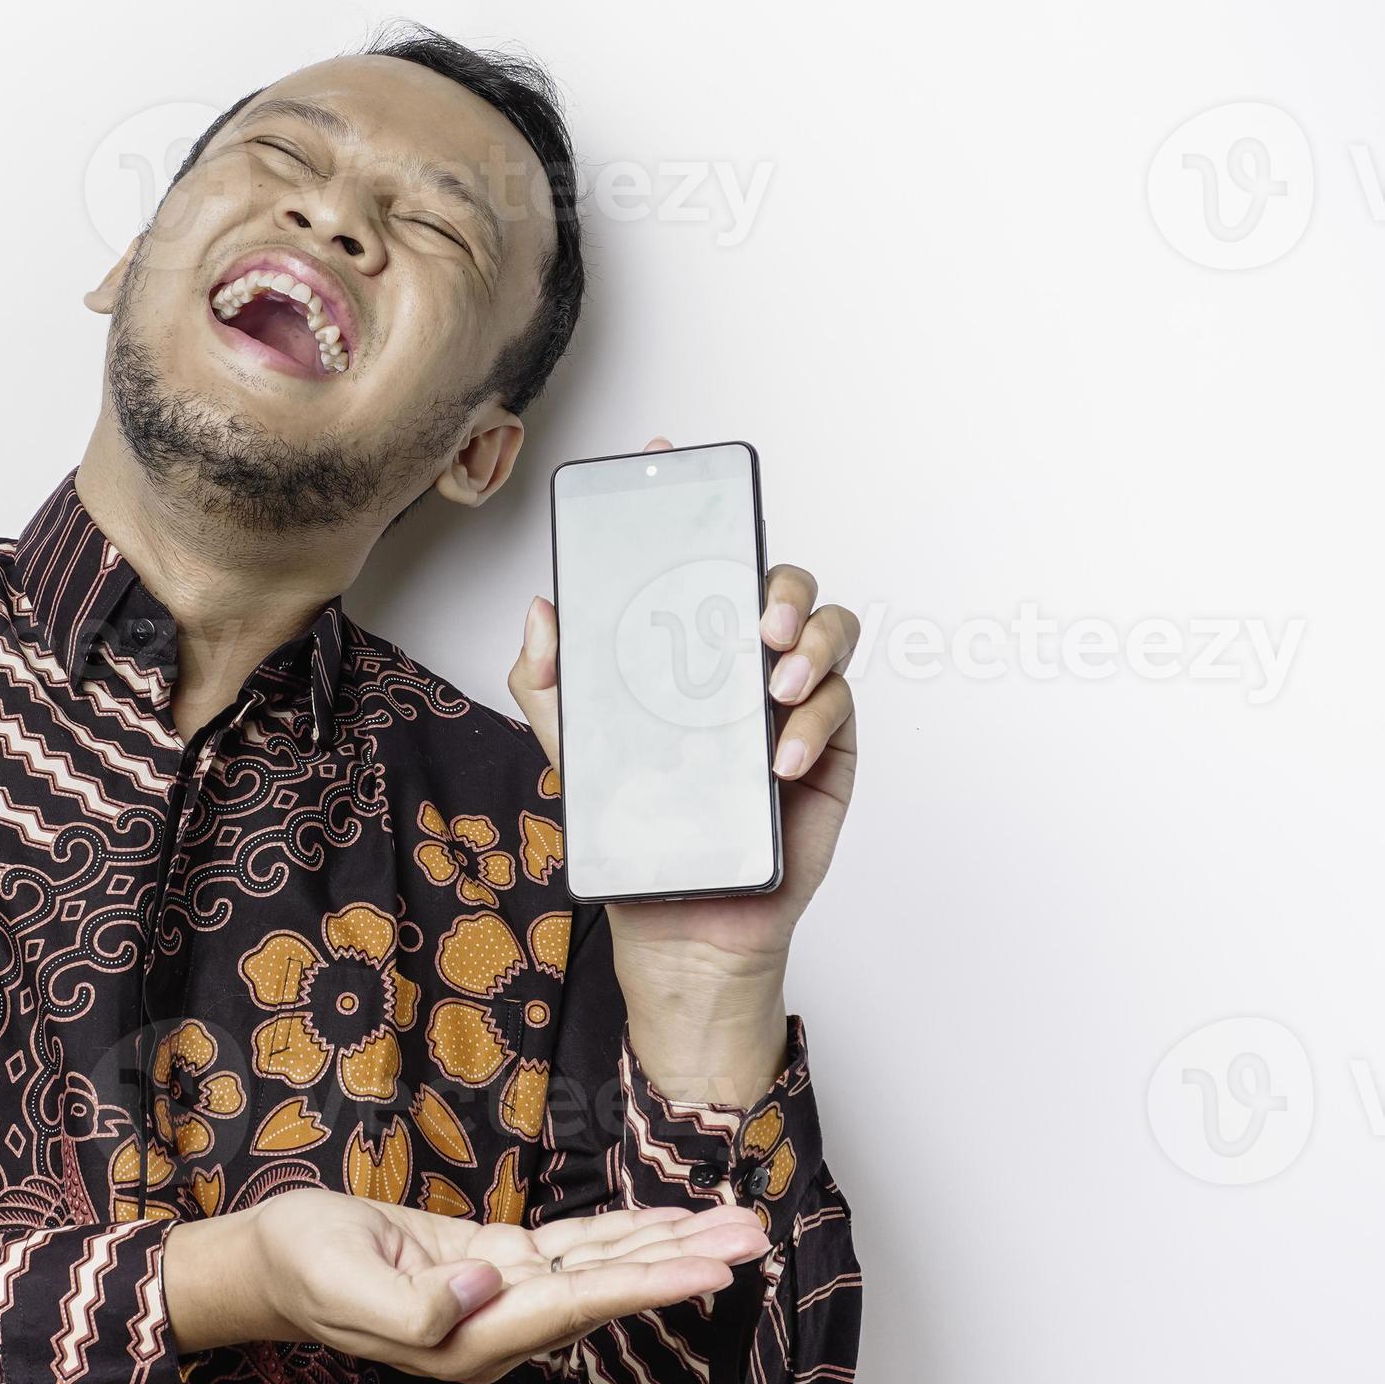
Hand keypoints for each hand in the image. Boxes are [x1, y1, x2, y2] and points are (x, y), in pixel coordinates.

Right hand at [167, 1188, 770, 1383]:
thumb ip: (415, 1305)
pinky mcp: (495, 1265)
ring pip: (602, 1270)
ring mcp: (503, 1296)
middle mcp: (502, 1326)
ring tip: (736, 1229)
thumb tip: (487, 1290)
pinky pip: (573, 1252)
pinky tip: (667, 1226)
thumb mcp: (342, 1283)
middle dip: (683, 1265)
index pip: (576, 1308)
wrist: (271, 1260)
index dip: (646, 1286)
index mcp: (470, 1339)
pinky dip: (623, 1235)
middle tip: (755, 1239)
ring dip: (668, 1247)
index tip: (708, 1271)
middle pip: (609, 1293)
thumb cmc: (300, 1267)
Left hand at [506, 436, 860, 1058]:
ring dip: (809, 640)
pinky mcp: (830, 749)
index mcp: (689, 651)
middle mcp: (745, 664)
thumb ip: (550, 685)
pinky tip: (777, 758)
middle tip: (755, 617)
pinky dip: (815, 721)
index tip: (673, 458)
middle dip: (776, 581)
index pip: (699, 564)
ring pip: (829, 627)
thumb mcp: (578, 754)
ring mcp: (793, 701)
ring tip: (774, 679)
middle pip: (779, 581)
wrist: (684, 926)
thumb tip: (542, 610)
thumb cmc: (639, 831)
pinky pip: (843, 706)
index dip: (693, 503)